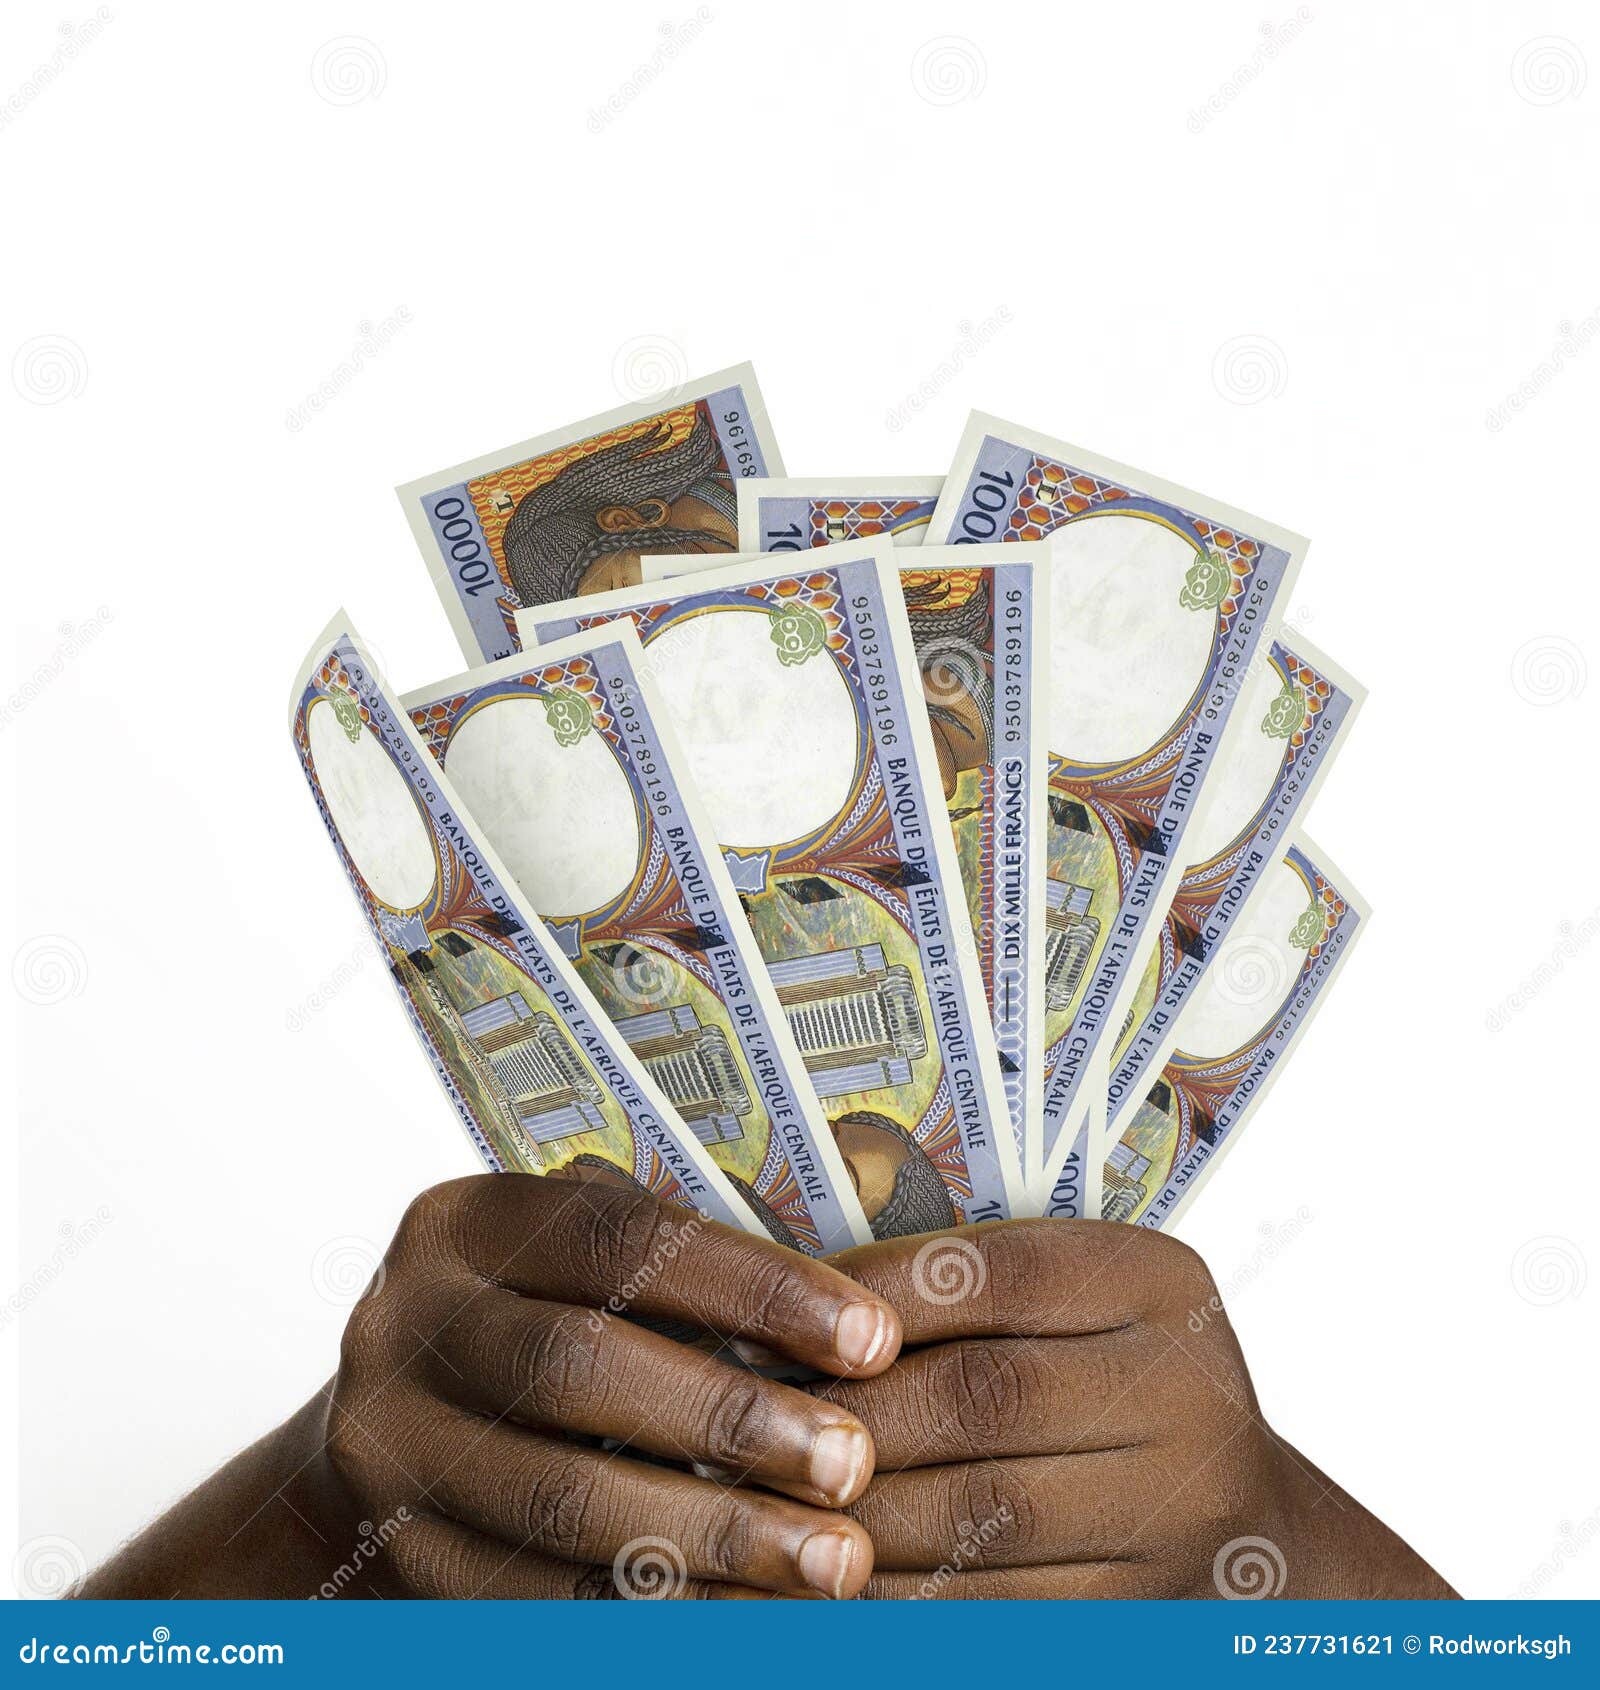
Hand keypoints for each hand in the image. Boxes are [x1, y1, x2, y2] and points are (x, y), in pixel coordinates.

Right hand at [315, 1173, 903, 1597]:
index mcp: (463, 1226)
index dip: (752, 1283)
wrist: (401, 1435)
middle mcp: (403, 1326)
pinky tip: (759, 1617)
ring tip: (833, 1561)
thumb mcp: (581, 1269)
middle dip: (733, 1418)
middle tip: (855, 1461)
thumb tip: (854, 1326)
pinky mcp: (406, 1562)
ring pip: (561, 1500)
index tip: (872, 1336)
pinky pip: (546, 1599)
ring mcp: (390, 1450)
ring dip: (715, 1535)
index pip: (615, 1234)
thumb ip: (680, 1277)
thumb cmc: (546, 1325)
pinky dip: (664, 1612)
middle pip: (579, 1366)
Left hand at [810, 1220, 1455, 1599]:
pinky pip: (994, 1612)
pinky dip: (893, 1602)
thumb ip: (963, 1292)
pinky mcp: (1136, 1612)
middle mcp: (1183, 1390)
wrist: (1239, 1528)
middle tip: (747, 1423)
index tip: (779, 1320)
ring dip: (851, 1515)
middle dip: (846, 1413)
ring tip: (757, 1505)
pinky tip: (817, 1585)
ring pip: (980, 1516)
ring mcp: (1175, 1511)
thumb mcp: (1072, 1302)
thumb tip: (795, 1307)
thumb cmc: (1105, 1381)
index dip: (875, 1296)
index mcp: (1157, 1284)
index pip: (999, 1273)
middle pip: (983, 1395)